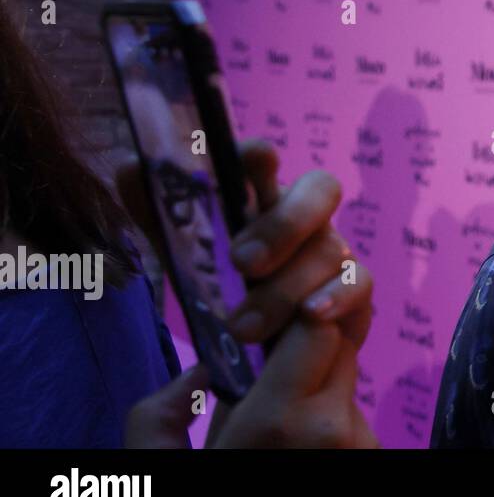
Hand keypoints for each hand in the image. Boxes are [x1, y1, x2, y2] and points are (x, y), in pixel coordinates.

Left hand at [116, 140, 373, 347]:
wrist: (253, 339)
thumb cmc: (220, 280)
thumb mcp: (181, 246)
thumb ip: (156, 208)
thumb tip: (131, 167)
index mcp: (261, 197)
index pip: (266, 163)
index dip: (260, 157)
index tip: (254, 157)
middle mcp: (305, 217)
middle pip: (321, 190)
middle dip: (284, 224)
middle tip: (241, 263)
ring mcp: (334, 251)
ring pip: (330, 249)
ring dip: (285, 288)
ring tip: (244, 327)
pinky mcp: (354, 291)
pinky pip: (359, 285)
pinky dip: (337, 298)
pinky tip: (310, 317)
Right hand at [126, 317, 378, 447]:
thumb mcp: (160, 473)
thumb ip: (161, 414)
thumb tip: (199, 372)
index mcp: (279, 421)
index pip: (317, 325)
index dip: (295, 317)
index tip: (269, 329)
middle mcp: (333, 429)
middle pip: (339, 346)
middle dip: (307, 349)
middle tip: (271, 374)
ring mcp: (363, 447)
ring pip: (346, 386)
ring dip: (318, 393)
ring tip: (281, 435)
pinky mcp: (376, 461)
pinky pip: (354, 422)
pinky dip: (330, 427)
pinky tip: (299, 455)